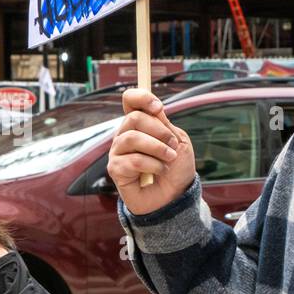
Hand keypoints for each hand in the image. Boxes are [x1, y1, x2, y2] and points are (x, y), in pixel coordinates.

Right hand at [107, 88, 195, 215]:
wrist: (176, 196)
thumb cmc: (176, 168)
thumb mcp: (177, 141)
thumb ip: (163, 124)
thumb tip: (152, 110)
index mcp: (140, 124)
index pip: (130, 100)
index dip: (141, 98)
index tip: (159, 108)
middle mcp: (125, 135)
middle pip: (133, 117)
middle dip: (158, 130)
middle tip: (172, 146)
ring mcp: (118, 152)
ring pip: (132, 138)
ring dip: (157, 149)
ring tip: (169, 160)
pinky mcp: (115, 169)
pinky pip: (132, 160)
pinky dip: (152, 165)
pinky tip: (159, 172)